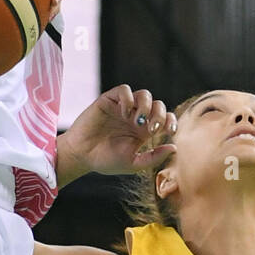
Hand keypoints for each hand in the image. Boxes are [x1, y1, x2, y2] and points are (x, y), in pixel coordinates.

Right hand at [57, 85, 177, 182]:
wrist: (81, 156)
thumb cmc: (105, 161)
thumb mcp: (133, 163)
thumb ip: (153, 157)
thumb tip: (174, 147)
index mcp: (144, 131)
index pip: (165, 119)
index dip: (171, 122)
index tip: (169, 132)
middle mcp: (135, 117)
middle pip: (158, 105)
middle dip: (159, 115)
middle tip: (152, 129)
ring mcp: (123, 108)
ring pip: (144, 94)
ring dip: (146, 106)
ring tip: (138, 121)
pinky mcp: (109, 100)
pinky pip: (124, 90)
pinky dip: (128, 98)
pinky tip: (124, 113)